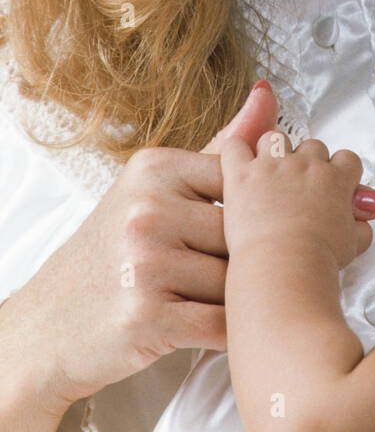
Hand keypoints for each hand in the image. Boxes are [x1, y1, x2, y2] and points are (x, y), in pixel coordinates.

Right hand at [5, 81, 282, 412]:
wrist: (49, 324)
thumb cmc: (114, 253)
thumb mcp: (155, 189)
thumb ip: (218, 150)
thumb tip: (269, 96)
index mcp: (154, 168)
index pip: (242, 186)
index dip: (249, 219)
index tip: (233, 236)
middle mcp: (147, 210)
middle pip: (243, 236)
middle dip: (244, 264)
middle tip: (225, 277)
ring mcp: (144, 263)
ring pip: (236, 283)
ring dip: (237, 302)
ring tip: (211, 303)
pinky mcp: (145, 317)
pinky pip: (220, 325)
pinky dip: (229, 334)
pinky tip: (211, 329)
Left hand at [220, 132, 374, 269]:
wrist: (284, 266)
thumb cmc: (317, 260)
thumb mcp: (352, 245)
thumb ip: (362, 228)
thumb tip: (365, 223)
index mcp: (336, 179)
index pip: (346, 158)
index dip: (340, 169)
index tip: (334, 181)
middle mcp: (306, 165)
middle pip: (312, 145)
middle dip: (308, 161)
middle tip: (300, 184)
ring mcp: (272, 166)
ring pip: (275, 138)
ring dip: (274, 151)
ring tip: (269, 173)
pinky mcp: (241, 174)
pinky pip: (234, 146)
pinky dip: (236, 151)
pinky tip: (238, 163)